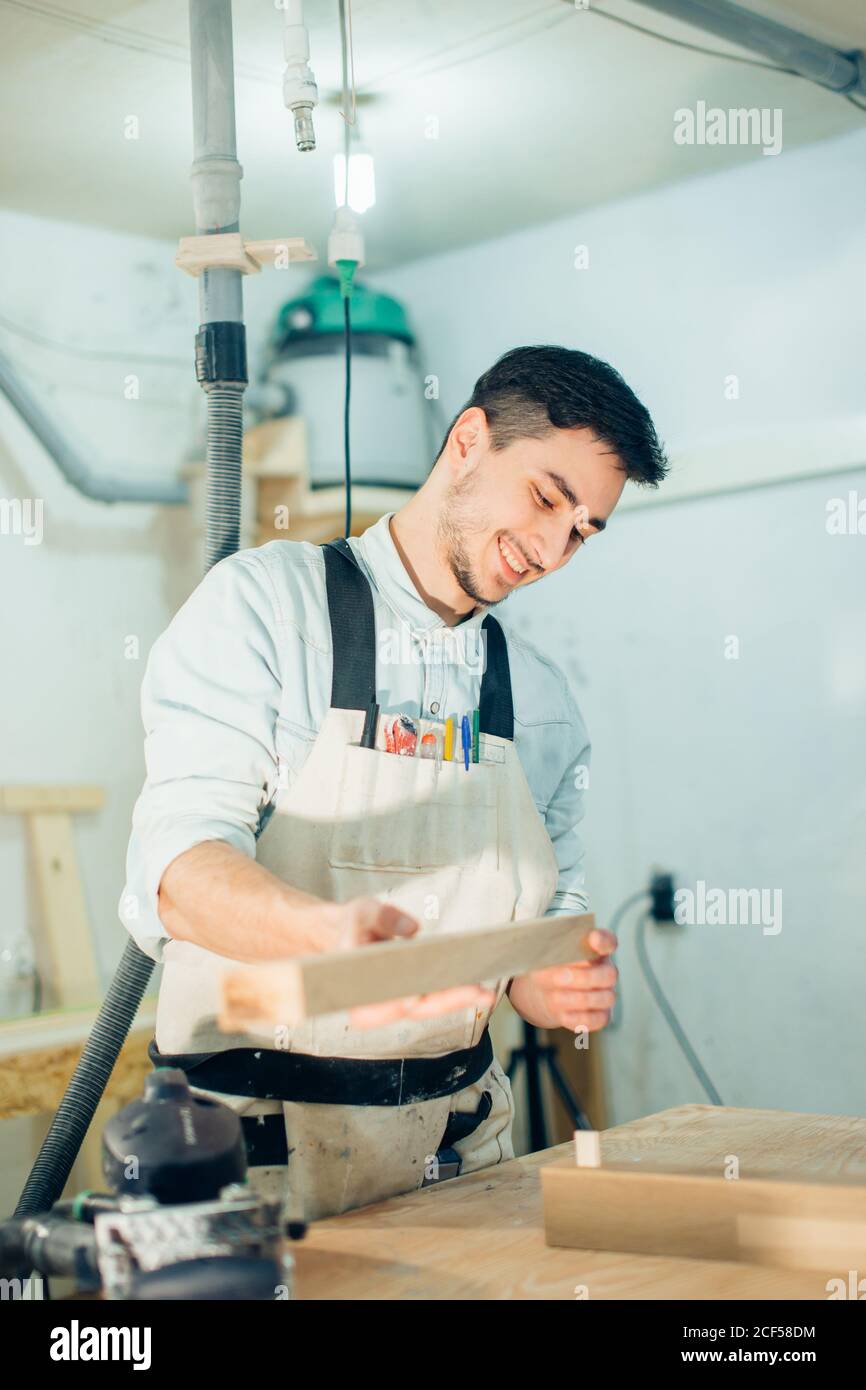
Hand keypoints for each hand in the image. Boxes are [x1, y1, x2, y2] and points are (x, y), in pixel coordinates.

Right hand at [305, 896, 496, 1029]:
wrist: (349, 934)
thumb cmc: (354, 925)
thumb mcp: (361, 912)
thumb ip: (383, 918)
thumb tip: (412, 929)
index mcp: (354, 987)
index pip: (370, 1008)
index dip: (391, 1006)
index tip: (413, 998)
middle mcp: (378, 1001)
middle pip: (409, 1010)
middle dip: (442, 1002)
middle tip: (474, 991)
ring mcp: (398, 1000)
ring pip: (426, 1008)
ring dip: (455, 1001)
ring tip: (485, 993)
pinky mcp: (414, 993)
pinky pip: (434, 998)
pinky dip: (455, 994)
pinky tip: (479, 989)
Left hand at [508, 927, 617, 1033]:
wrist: (543, 992)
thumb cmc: (547, 967)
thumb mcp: (544, 957)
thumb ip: (549, 952)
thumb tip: (543, 954)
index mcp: (594, 950)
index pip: (608, 941)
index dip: (603, 940)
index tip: (592, 938)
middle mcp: (605, 971)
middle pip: (610, 974)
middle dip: (585, 977)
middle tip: (561, 977)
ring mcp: (606, 994)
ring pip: (606, 998)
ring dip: (579, 998)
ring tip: (555, 996)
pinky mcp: (601, 1016)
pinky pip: (598, 1020)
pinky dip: (580, 1018)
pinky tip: (563, 1014)